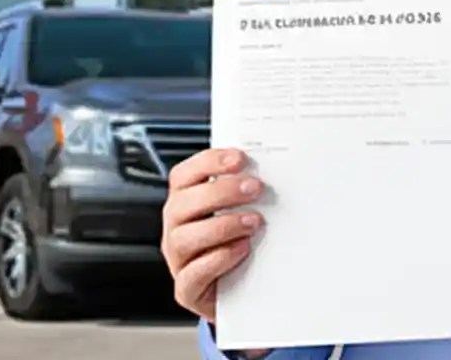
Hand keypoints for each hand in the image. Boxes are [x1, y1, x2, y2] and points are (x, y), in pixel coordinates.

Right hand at [160, 148, 265, 325]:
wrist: (243, 291)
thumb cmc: (242, 244)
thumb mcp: (242, 211)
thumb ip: (247, 192)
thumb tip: (273, 170)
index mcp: (186, 203)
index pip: (184, 175)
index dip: (209, 163)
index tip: (239, 158)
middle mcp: (177, 228)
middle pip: (182, 204)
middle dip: (221, 192)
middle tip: (255, 188)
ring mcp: (179, 259)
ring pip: (183, 238)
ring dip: (222, 226)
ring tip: (254, 222)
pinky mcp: (188, 289)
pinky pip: (192, 276)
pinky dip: (217, 260)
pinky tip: (242, 249)